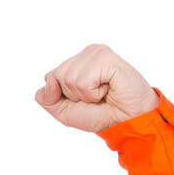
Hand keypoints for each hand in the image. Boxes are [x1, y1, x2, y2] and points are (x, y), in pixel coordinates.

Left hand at [34, 44, 159, 132]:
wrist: (126, 121)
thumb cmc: (100, 114)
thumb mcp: (64, 111)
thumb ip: (46, 98)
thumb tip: (49, 79)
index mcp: (75, 62)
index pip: (50, 77)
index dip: (63, 96)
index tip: (84, 99)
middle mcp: (86, 54)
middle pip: (57, 76)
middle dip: (74, 95)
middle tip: (95, 96)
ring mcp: (96, 53)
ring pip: (69, 78)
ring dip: (86, 95)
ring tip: (103, 92)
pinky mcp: (106, 57)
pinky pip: (83, 81)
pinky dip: (94, 93)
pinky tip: (109, 88)